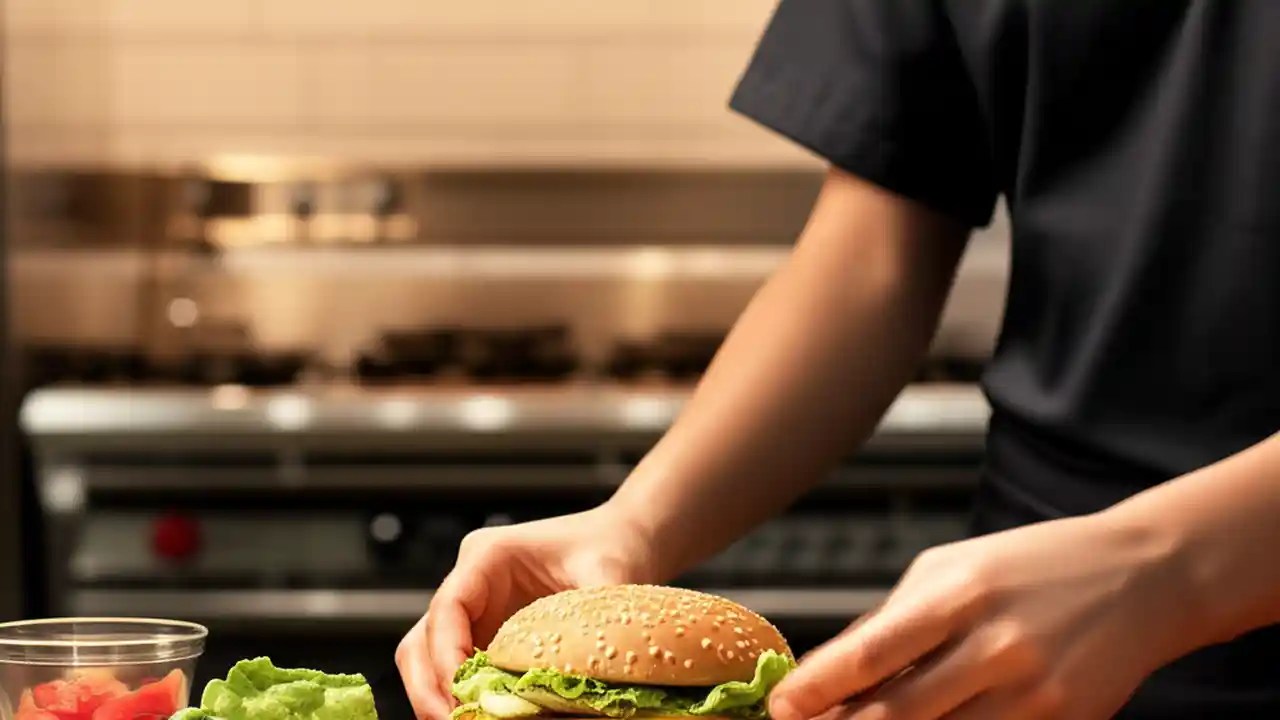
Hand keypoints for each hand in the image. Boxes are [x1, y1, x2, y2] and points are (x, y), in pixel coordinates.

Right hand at [396, 505, 657, 719]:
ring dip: (438, 696)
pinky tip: (487, 715)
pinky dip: (465, 696)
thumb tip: (590, 686)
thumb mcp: (609, 578)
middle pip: (421, 639)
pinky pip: (459, 671)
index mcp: (488, 555)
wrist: (624, 540)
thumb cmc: (611, 545)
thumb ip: (596, 624)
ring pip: (429, 659)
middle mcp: (471, 583)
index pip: (447, 607)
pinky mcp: (486, 635)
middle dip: (429, 687)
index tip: (463, 694)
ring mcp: (474, 612)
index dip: (446, 655)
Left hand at [769, 512, 1201, 719]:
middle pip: (897, 713)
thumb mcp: (953, 567)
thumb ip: (892, 618)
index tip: (780, 707)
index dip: (817, 687)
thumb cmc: (1031, 566)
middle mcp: (996, 645)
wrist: (1144, 577)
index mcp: (960, 593)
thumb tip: (827, 668)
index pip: (871, 653)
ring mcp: (1034, 693)